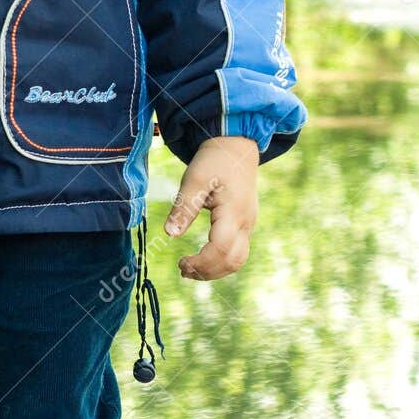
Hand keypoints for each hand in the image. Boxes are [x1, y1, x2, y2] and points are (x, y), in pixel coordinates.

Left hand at [163, 135, 259, 279]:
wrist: (236, 147)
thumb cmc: (215, 160)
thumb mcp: (195, 179)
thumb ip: (183, 208)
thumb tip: (170, 234)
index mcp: (234, 212)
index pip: (221, 249)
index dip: (201, 262)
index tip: (180, 262)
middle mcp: (246, 222)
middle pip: (233, 261)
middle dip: (207, 271)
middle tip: (182, 269)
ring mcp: (249, 224)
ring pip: (238, 260)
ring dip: (215, 270)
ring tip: (190, 269)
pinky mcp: (245, 224)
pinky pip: (238, 252)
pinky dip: (221, 261)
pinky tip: (203, 260)